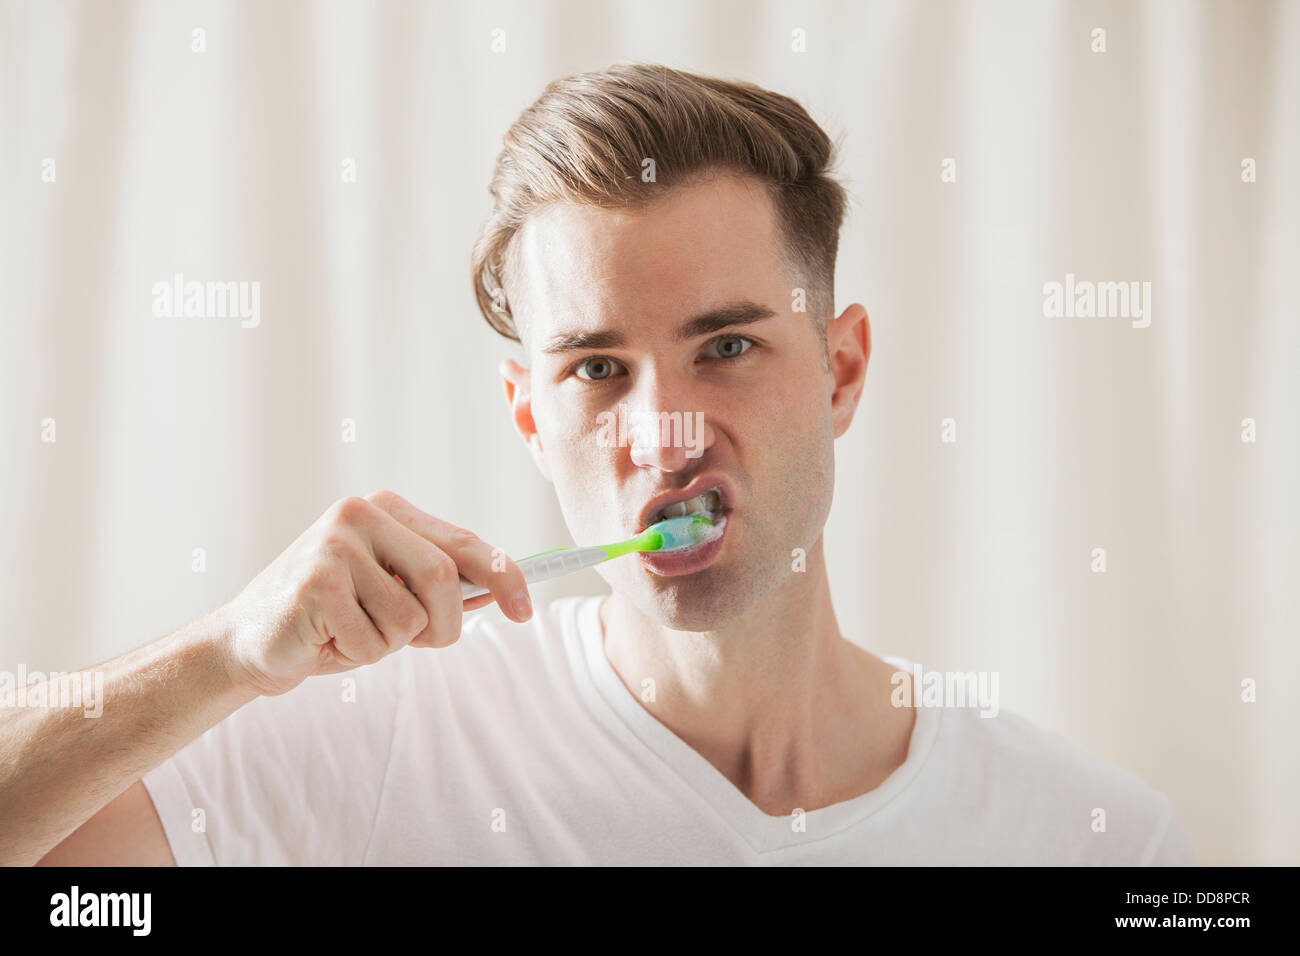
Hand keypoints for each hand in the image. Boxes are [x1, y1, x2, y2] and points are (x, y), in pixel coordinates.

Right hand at [214, 490, 531, 695]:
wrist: (247, 642)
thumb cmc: (331, 620)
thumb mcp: (392, 595)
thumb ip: (439, 586)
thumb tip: (505, 589)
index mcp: (386, 510)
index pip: (462, 542)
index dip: (503, 576)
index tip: (525, 610)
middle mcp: (361, 515)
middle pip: (444, 578)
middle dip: (444, 625)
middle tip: (417, 642)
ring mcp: (335, 544)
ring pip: (410, 618)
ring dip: (389, 645)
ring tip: (351, 632)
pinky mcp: (315, 582)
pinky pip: (373, 640)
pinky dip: (358, 655)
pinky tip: (325, 639)